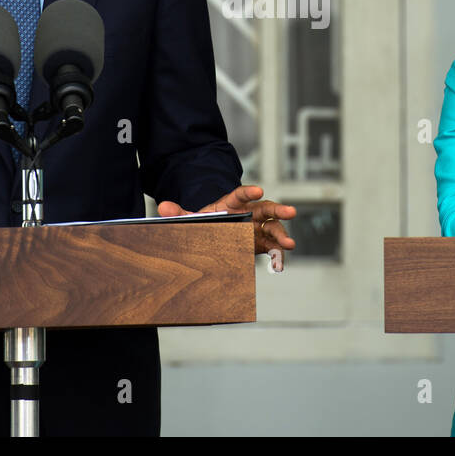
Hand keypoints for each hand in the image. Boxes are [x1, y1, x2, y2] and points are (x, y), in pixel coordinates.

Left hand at [158, 184, 295, 253]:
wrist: (213, 233)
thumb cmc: (206, 222)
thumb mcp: (192, 218)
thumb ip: (179, 213)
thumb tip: (163, 207)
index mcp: (232, 204)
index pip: (241, 195)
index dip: (250, 192)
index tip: (259, 190)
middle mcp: (249, 213)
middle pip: (266, 208)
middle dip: (279, 209)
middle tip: (291, 211)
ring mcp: (257, 228)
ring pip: (273, 228)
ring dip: (282, 235)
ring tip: (290, 244)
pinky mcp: (260, 243)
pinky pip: (272, 248)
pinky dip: (278, 256)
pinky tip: (280, 265)